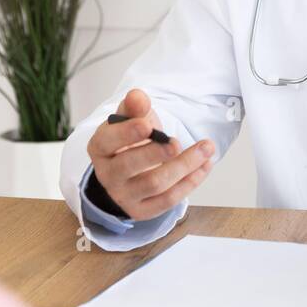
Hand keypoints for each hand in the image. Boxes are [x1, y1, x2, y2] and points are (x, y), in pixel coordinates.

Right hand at [85, 88, 214, 220]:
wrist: (129, 173)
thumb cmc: (130, 140)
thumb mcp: (130, 120)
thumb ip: (134, 107)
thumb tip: (138, 96)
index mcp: (100, 148)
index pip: (108, 141)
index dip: (127, 134)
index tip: (148, 125)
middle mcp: (108, 175)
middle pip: (130, 166)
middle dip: (155, 153)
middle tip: (176, 142)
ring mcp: (125, 195)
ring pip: (154, 183)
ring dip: (184, 166)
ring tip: (206, 148)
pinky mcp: (143, 210)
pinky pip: (169, 200)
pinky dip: (190, 182)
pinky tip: (205, 165)